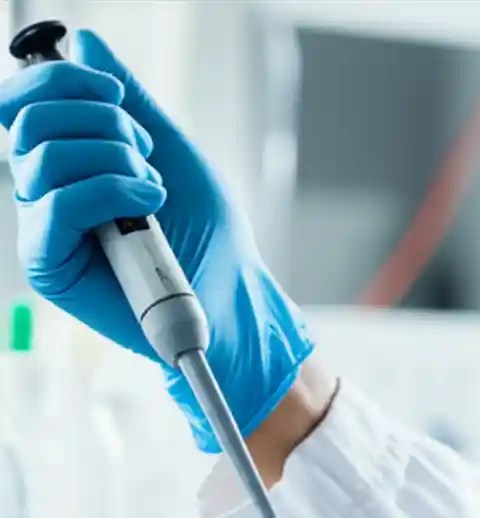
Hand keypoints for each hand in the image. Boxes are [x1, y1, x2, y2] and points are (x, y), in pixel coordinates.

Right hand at [0, 29, 312, 450]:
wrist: (230, 290)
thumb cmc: (206, 230)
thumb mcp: (170, 148)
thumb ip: (127, 99)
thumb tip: (86, 42)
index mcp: (66, 157)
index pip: (25, 99)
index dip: (61, 78)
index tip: (113, 92)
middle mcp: (45, 188)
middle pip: (30, 119)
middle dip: (102, 122)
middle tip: (146, 154)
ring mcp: (45, 226)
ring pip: (43, 157)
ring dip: (115, 161)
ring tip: (154, 190)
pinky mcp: (50, 263)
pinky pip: (54, 205)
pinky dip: (109, 191)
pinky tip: (149, 205)